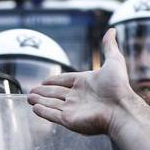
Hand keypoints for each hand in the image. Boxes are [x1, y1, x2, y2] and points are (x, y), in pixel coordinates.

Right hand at [26, 28, 141, 136]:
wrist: (121, 109)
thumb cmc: (119, 87)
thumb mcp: (114, 61)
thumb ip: (109, 46)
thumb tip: (112, 30)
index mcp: (85, 83)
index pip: (66, 81)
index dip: (55, 81)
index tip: (45, 81)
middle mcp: (78, 97)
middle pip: (56, 93)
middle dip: (44, 92)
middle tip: (32, 91)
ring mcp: (73, 109)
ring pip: (52, 103)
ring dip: (40, 101)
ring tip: (29, 98)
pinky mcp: (69, 120)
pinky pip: (52, 115)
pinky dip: (43, 112)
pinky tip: (34, 108)